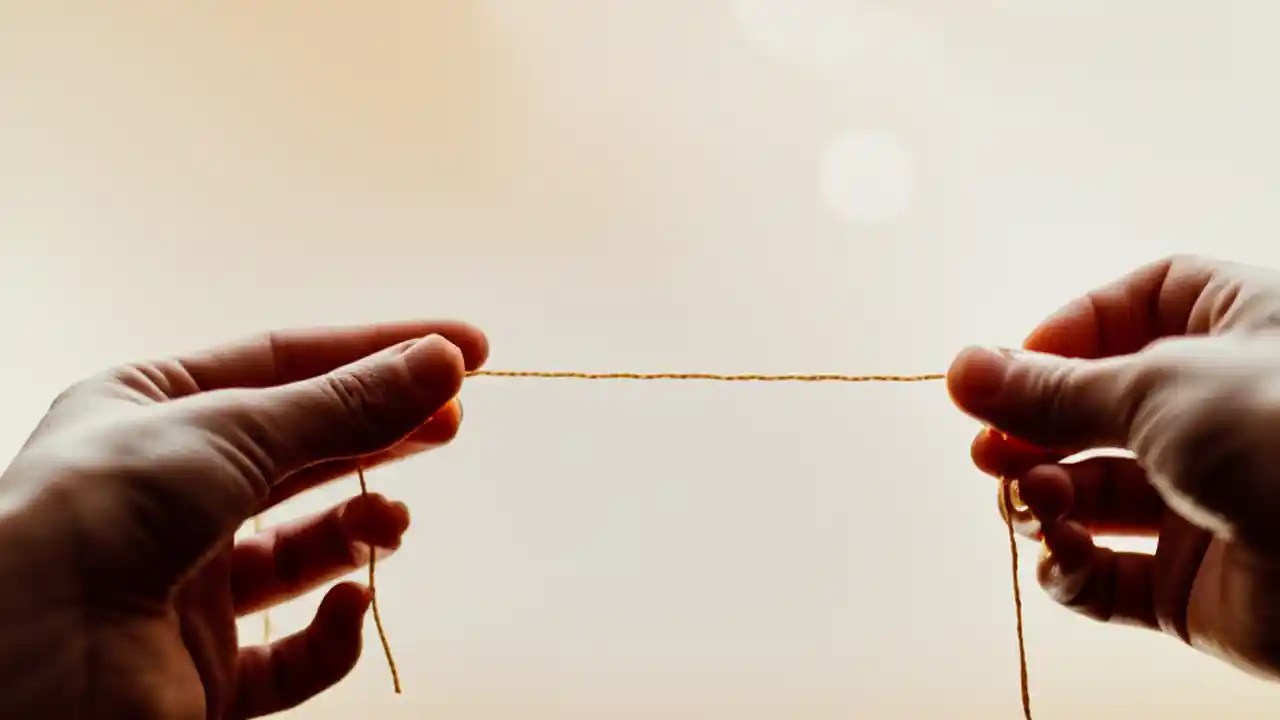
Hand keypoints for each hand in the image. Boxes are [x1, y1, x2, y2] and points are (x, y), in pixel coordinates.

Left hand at [0, 320, 487, 718]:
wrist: (31, 661)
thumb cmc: (97, 515)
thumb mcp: (233, 429)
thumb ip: (346, 403)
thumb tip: (443, 360)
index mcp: (151, 413)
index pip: (287, 366)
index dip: (379, 353)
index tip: (464, 349)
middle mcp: (168, 492)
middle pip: (304, 452)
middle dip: (382, 435)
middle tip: (455, 420)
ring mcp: (187, 582)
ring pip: (303, 551)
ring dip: (359, 532)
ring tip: (390, 523)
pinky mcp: (204, 669)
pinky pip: (292, 652)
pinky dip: (333, 632)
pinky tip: (348, 605)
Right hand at [947, 254, 1279, 678]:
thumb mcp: (1156, 386)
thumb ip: (1050, 390)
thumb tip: (961, 370)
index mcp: (1241, 331)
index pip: (1138, 307)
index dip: (1069, 331)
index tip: (1012, 368)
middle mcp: (1222, 414)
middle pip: (1096, 409)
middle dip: (1033, 429)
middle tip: (987, 448)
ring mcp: (1206, 502)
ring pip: (1090, 494)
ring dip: (1042, 497)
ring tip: (1030, 497)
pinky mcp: (1195, 585)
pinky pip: (1106, 575)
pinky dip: (1068, 565)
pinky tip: (1062, 552)